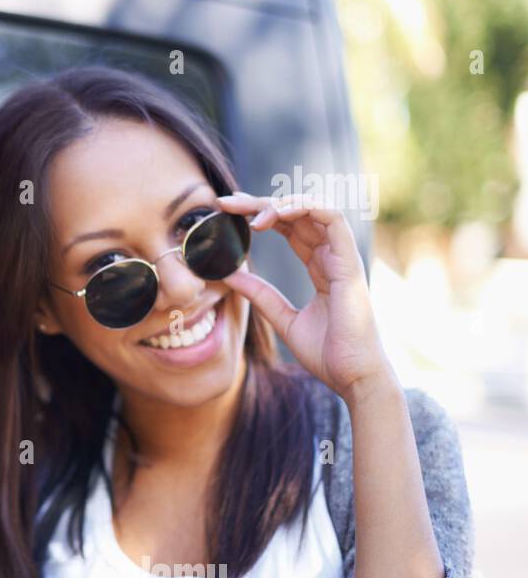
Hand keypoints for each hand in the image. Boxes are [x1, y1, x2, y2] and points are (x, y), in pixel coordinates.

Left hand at [214, 192, 393, 401]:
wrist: (351, 376)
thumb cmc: (326, 352)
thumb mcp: (282, 318)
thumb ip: (259, 294)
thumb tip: (229, 275)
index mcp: (320, 267)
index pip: (290, 228)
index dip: (261, 214)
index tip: (227, 212)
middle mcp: (332, 257)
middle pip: (297, 213)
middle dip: (261, 202)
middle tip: (226, 201)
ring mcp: (343, 257)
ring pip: (314, 208)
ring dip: (280, 202)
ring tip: (250, 214)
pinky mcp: (350, 263)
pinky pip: (333, 219)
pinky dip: (306, 207)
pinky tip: (278, 213)